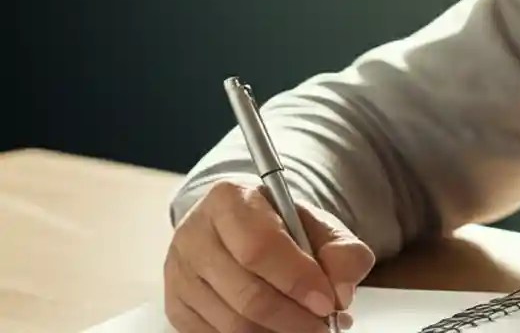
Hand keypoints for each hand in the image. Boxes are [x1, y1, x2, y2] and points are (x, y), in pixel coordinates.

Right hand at [164, 179, 375, 332]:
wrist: (238, 230)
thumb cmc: (280, 227)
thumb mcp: (318, 226)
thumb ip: (342, 251)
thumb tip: (341, 291)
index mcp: (229, 199)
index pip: (259, 248)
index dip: (297, 280)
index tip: (328, 302)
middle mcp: (194, 234)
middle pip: (246, 293)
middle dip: (293, 317)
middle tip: (323, 325)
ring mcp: (179, 273)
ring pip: (231, 323)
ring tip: (306, 327)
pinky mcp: (176, 306)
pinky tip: (277, 329)